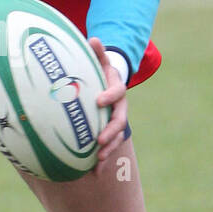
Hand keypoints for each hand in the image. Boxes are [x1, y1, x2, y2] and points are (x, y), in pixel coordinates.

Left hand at [89, 37, 128, 175]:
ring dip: (108, 149)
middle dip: (110, 132)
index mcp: (116, 90)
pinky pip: (108, 147)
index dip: (109, 97)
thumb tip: (93, 38)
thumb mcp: (99, 60)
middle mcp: (119, 107)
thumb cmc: (99, 71)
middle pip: (119, 121)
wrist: (109, 84)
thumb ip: (97, 52)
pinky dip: (102, 160)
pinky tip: (94, 173)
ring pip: (116, 137)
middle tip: (99, 141)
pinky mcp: (110, 132)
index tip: (98, 101)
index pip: (116, 93)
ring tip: (98, 160)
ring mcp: (116, 120)